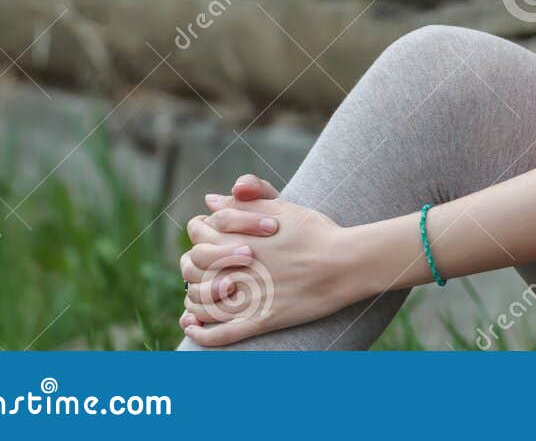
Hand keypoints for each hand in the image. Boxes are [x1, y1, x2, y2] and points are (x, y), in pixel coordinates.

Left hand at [178, 176, 359, 345]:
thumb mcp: (282, 208)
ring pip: (200, 303)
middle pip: (193, 268)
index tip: (206, 234)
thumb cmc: (316, 232)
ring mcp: (247, 298)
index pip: (198, 234)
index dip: (198, 232)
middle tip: (200, 265)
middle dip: (191, 265)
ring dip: (191, 299)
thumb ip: (244, 203)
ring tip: (196, 296)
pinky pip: (219, 334)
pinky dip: (199, 333)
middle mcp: (236, 269)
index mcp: (239, 239)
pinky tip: (191, 326)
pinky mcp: (260, 321)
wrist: (344, 263)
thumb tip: (211, 201)